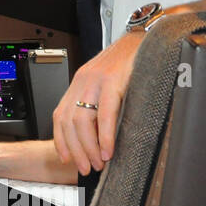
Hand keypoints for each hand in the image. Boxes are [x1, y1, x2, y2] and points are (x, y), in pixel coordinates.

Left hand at [54, 30, 143, 174]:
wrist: (145, 38)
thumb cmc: (130, 62)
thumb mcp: (107, 83)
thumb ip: (98, 104)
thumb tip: (97, 135)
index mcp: (79, 83)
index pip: (59, 116)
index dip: (61, 140)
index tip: (66, 158)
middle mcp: (82, 81)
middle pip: (69, 122)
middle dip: (76, 150)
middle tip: (85, 167)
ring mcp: (95, 80)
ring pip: (82, 120)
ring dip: (89, 147)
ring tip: (98, 162)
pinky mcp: (112, 80)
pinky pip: (104, 113)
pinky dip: (105, 135)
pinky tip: (108, 149)